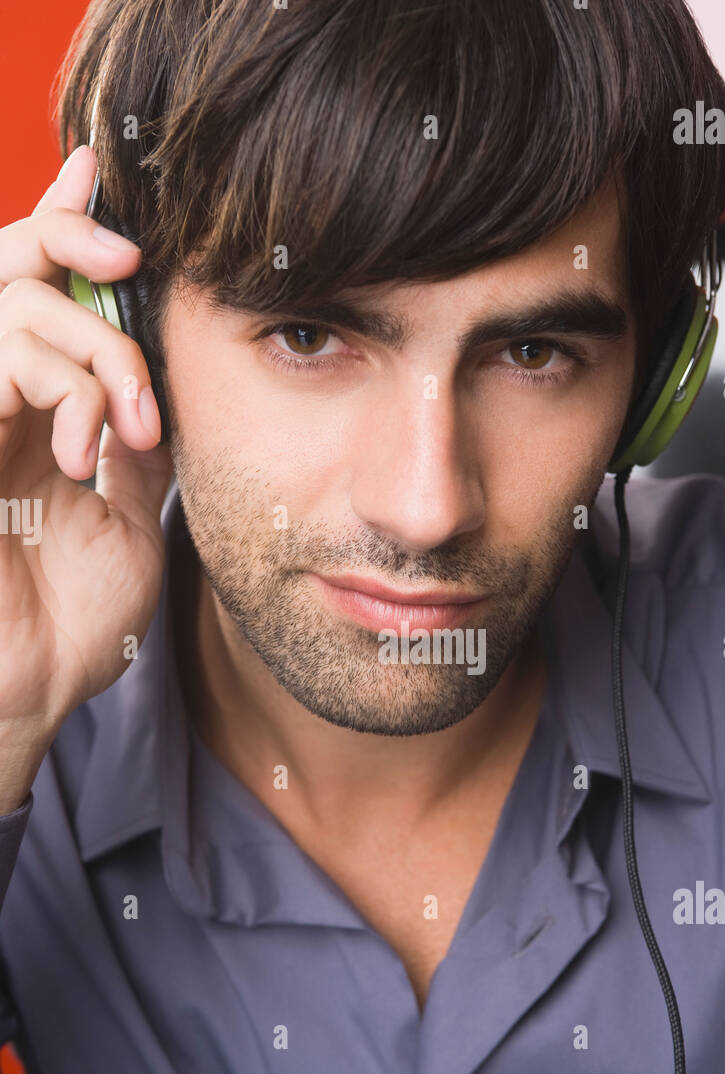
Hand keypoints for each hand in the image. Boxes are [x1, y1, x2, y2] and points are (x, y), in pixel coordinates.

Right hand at [0, 145, 172, 807]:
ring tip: (128, 425)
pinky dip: (59, 384)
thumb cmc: (72, 619)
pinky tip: (85, 446)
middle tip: (126, 249)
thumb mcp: (129, 513)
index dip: (64, 225)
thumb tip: (161, 376)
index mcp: (33, 409)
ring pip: (7, 302)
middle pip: (4, 264)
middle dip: (65, 232)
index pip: (39, 292)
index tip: (107, 183)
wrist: (27, 691)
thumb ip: (134, 438)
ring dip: (90, 344)